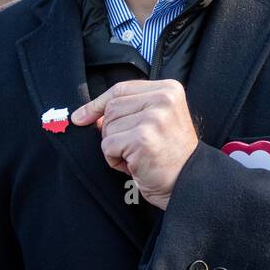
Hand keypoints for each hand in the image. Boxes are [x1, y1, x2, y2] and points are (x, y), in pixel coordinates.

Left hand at [72, 79, 198, 210]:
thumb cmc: (170, 154)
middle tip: (133, 146)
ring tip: (137, 155)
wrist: (188, 181)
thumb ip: (129, 109)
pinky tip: (134, 164)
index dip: (97, 104)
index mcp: (169, 89)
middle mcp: (164, 98)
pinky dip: (115, 160)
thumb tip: (84, 115)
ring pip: (108, 128)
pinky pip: (108, 145)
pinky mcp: (142, 138)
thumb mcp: (157, 120)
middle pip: (112, 108)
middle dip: (113, 131)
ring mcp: (154, 117)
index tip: (81, 117)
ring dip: (115, 147)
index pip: (121, 89)